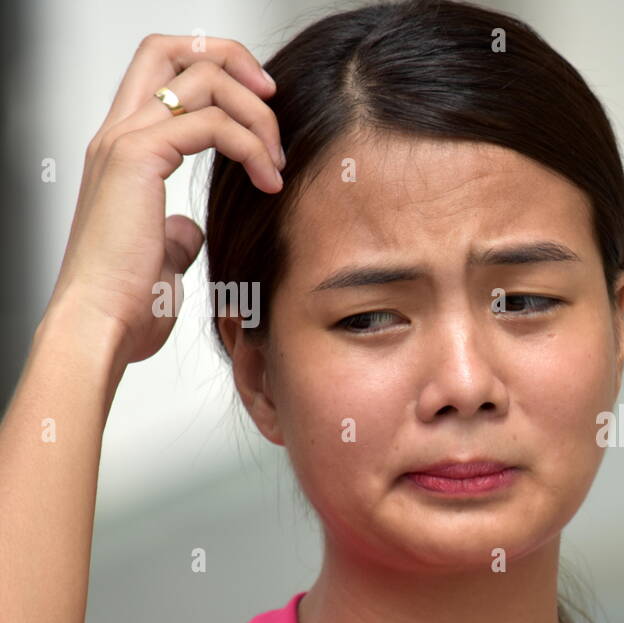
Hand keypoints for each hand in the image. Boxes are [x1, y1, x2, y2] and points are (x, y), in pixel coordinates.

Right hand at [45, 33, 284, 367]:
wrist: (102, 325)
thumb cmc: (128, 303)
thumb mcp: (161, 259)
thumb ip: (175, 233)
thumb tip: (190, 229)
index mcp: (121, 150)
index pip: (161, 71)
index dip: (215, 71)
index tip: (261, 107)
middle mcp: (117, 133)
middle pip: (173, 50)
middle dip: (234, 61)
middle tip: (274, 104)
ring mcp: (124, 141)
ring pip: (202, 80)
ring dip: (255, 116)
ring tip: (276, 166)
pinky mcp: (137, 159)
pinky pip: (212, 124)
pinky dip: (251, 146)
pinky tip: (267, 182)